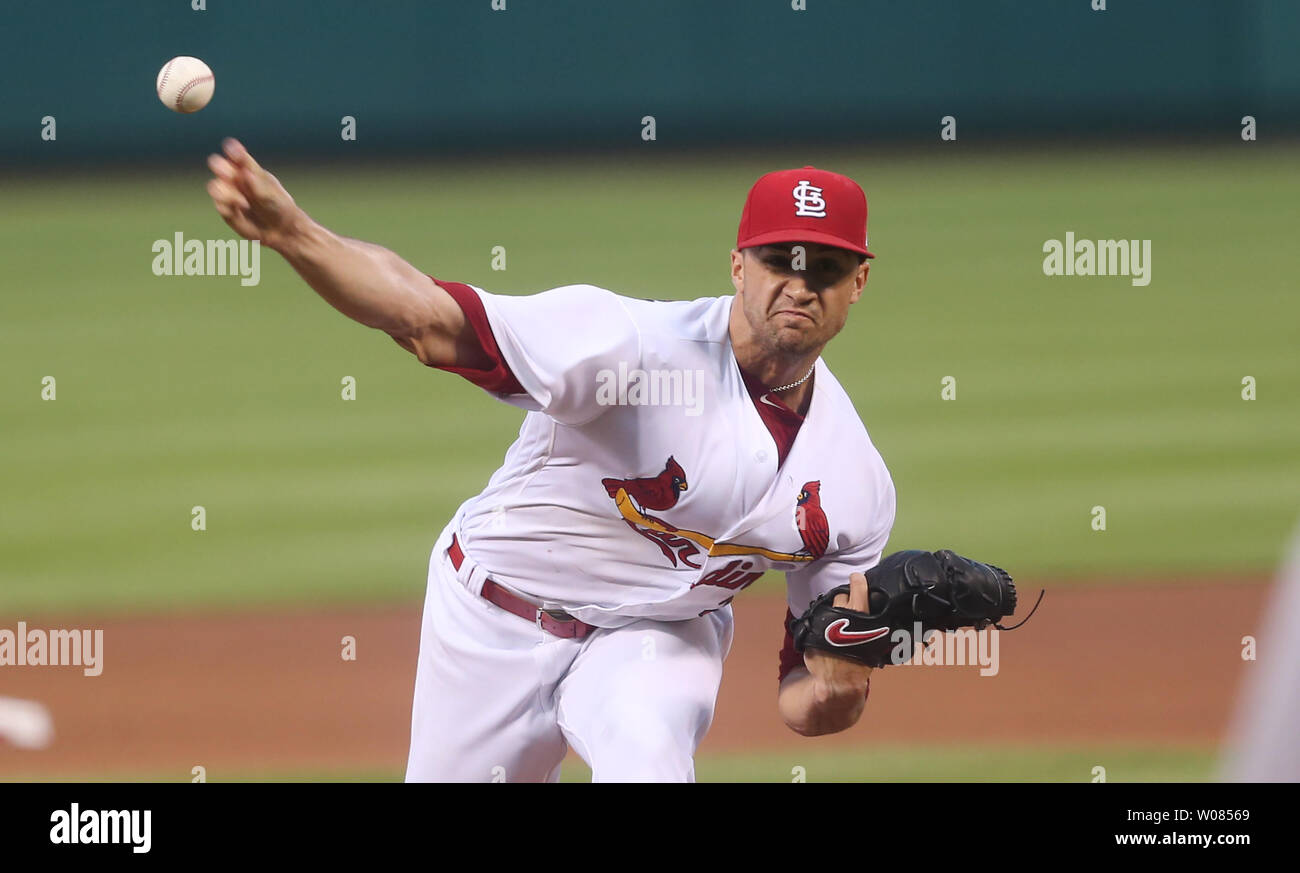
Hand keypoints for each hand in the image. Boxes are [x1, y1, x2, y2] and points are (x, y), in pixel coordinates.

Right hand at [206, 138, 302, 250]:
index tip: (236, 154)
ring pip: (214, 186)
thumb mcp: (273, 195)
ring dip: (225, 193)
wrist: (281, 231)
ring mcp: (229, 193)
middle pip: (217, 164)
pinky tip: (240, 211)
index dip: (232, 150)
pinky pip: (219, 205)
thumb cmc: (280, 207)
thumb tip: (246, 173)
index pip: (236, 153)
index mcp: (248, 167)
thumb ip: (259, 185)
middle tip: (231, 176)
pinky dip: (228, 207)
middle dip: (220, 168)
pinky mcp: (226, 210)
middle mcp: (235, 178)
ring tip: (243, 203)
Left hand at [802, 571, 873, 704]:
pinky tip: (826, 630)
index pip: (859, 589)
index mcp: (863, 618)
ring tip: (837, 623)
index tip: (857, 576)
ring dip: (832, 609)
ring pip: (829, 605)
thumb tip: (889, 615)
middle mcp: (844, 615)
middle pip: (842, 595)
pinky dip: (821, 620)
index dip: (858, 581)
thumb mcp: (875, 645)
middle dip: (844, 598)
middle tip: (847, 608)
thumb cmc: (859, 662)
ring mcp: (827, 621)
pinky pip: (817, 617)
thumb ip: (876, 627)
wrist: (839, 681)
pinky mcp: (813, 628)